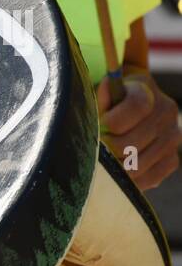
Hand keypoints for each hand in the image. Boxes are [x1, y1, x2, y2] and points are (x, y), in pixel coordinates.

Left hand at [98, 72, 180, 189]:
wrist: (123, 118)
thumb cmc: (103, 106)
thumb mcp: (98, 95)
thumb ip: (100, 95)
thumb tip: (107, 85)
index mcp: (146, 91)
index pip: (137, 106)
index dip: (113, 121)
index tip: (99, 128)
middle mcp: (165, 112)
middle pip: (132, 142)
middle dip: (108, 151)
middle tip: (93, 154)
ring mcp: (172, 137)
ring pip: (139, 163)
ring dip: (116, 169)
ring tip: (101, 165)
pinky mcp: (172, 159)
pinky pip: (151, 177)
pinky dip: (131, 181)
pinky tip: (117, 175)